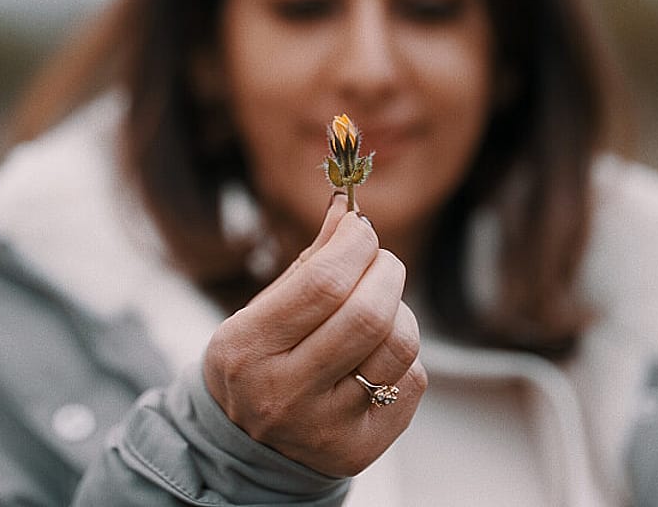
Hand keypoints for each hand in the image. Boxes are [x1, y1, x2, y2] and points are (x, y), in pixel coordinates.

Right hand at [203, 192, 425, 476]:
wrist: (247, 449)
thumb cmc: (258, 361)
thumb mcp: (261, 311)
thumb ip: (308, 263)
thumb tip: (346, 209)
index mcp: (248, 348)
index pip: (322, 283)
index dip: (354, 244)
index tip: (361, 227)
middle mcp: (285, 393)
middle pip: (367, 315)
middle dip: (386, 271)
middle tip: (380, 260)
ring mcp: (327, 426)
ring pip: (398, 347)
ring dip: (400, 310)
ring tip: (381, 305)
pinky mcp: (363, 446)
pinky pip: (410, 380)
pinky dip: (401, 353)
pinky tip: (378, 352)